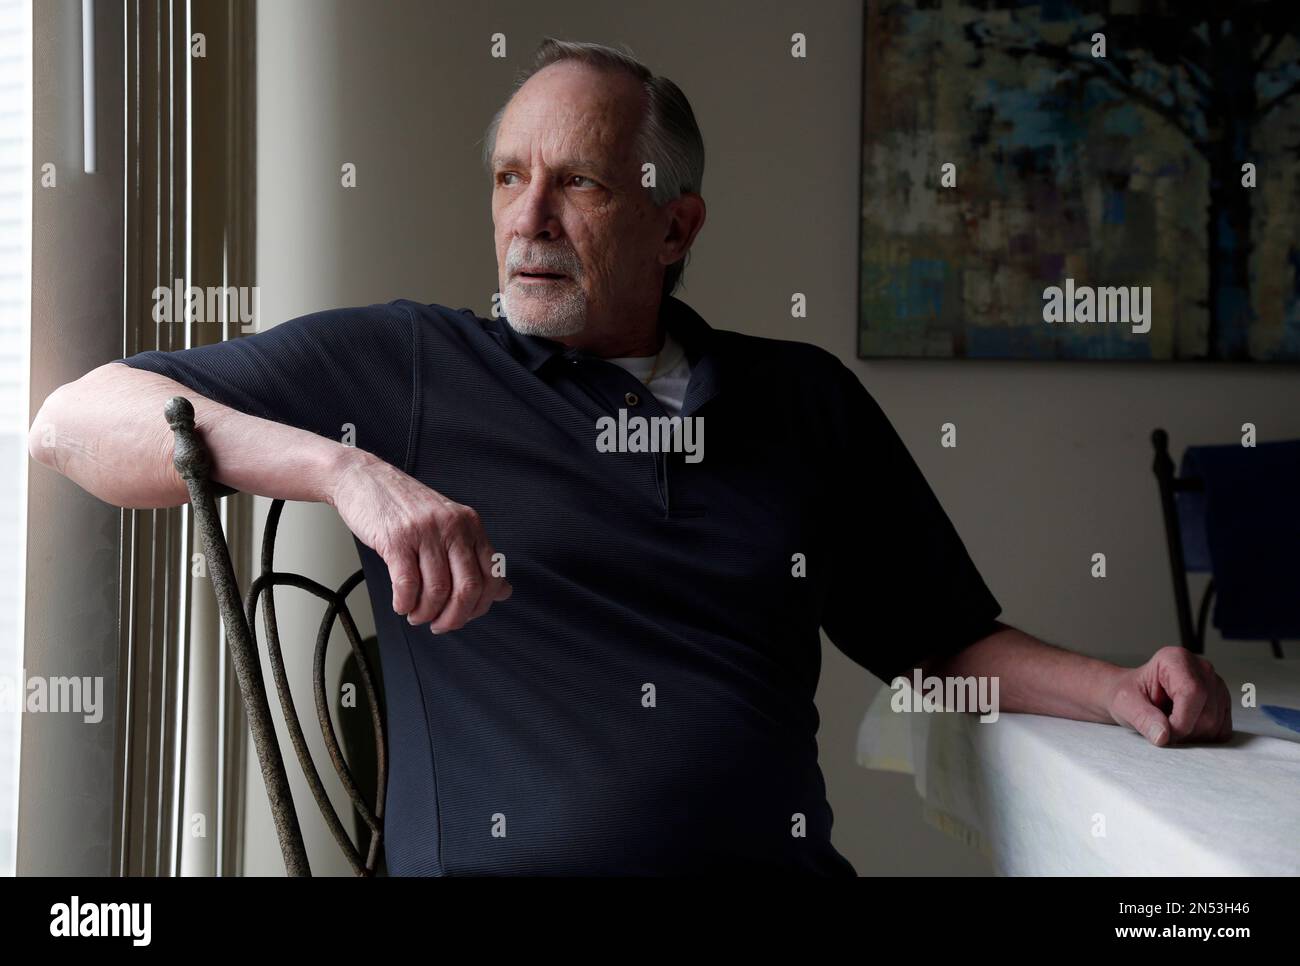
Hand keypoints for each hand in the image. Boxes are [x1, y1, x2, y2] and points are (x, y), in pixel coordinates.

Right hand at [328, 451, 511, 632]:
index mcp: (470, 525)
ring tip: (416, 615)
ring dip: (426, 613)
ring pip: (437, 590)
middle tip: (440, 625)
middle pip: (467, 588)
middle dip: (454, 617)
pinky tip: (401, 604)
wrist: (365, 478)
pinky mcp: (396, 539)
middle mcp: (453, 526)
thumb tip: (503, 591)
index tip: (465, 615)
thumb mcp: (449, 524)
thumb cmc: (406, 506)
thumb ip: (474, 556)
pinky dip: (405, 603)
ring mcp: (425, 531)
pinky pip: (407, 584)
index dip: (480, 605)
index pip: (491, 575)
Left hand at [1105, 646, 1232, 746]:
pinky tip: (1184, 727)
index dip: (1181, 721)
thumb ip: (1143, 718)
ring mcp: (1215, 685)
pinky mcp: (1222, 702)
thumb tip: (1163, 736)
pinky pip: (1222, 730)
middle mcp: (1201, 669)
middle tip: (1161, 729)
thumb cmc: (1129, 694)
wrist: (1134, 695)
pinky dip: (1203, 737)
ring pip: (1216, 724)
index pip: (1193, 693)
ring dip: (1192, 736)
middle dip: (1184, 731)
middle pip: (1207, 713)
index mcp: (1175, 659)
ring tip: (1170, 724)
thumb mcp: (1125, 704)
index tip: (1164, 733)